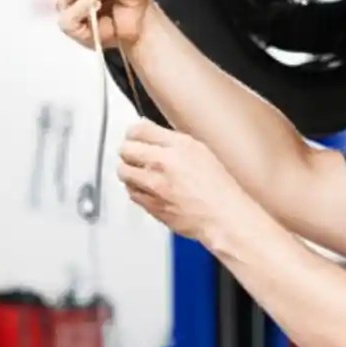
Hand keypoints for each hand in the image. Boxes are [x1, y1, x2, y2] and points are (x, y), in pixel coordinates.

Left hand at [117, 119, 254, 241]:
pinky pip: (131, 192)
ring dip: (129, 170)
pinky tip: (146, 188)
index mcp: (178, 146)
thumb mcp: (201, 152)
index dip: (133, 133)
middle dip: (128, 150)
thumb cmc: (217, 188)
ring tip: (139, 172)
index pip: (138, 129)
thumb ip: (174, 142)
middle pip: (126, 148)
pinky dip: (135, 189)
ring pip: (123, 171)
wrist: (222, 217)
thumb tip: (154, 135)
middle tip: (134, 154)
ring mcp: (153, 184)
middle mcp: (162, 162)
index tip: (133, 136)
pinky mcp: (149, 203)